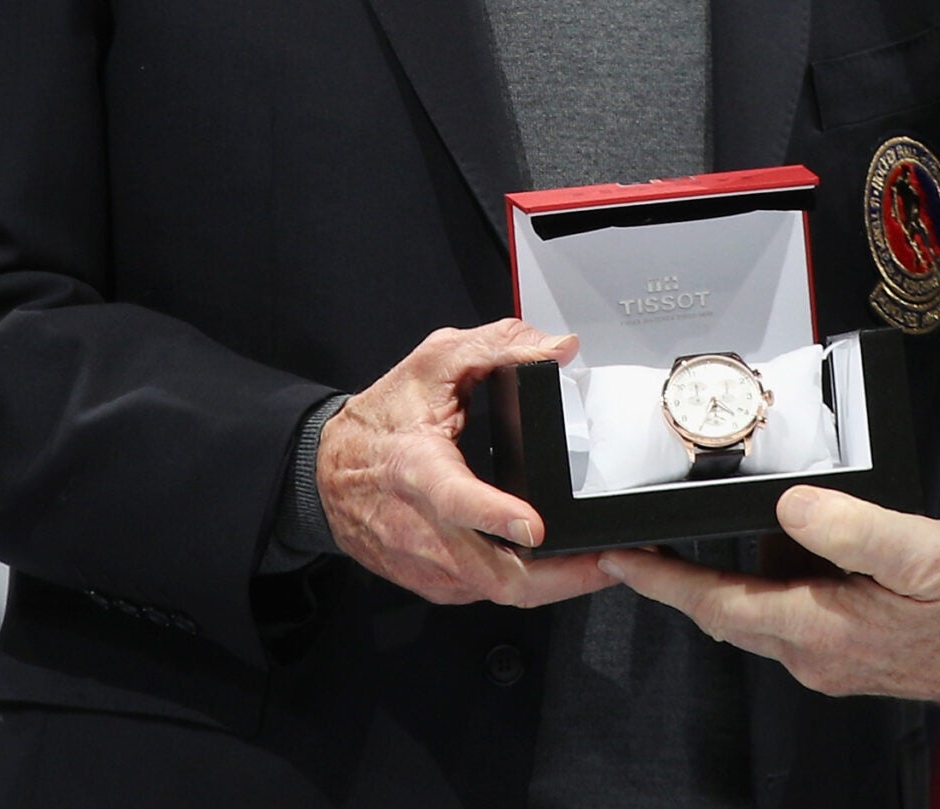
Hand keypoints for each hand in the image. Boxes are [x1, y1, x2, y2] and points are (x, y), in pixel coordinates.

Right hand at [318, 320, 611, 606]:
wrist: (327, 475)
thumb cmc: (384, 418)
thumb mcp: (435, 362)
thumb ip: (498, 346)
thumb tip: (559, 348)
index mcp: (418, 469)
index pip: (455, 500)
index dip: (495, 516)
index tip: (535, 526)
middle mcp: (420, 529)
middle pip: (494, 573)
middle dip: (559, 576)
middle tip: (612, 559)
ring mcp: (428, 565)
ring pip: (499, 591)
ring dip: (556, 584)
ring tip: (604, 564)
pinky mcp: (435, 584)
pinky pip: (489, 592)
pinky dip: (530, 586)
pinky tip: (560, 568)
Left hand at [600, 486, 939, 709]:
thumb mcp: (921, 550)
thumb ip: (850, 528)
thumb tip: (790, 506)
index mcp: (821, 630)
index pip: (717, 607)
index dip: (662, 583)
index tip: (617, 561)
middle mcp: (817, 654)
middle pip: (729, 613)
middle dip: (683, 579)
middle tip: (645, 542)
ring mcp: (834, 657)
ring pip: (761, 612)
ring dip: (735, 578)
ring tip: (725, 530)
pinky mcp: (853, 650)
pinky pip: (794, 612)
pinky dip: (776, 582)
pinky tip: (795, 549)